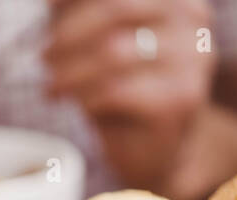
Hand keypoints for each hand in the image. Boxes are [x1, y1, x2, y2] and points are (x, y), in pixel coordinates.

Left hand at [44, 0, 215, 189]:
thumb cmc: (122, 87)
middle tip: (44, 56)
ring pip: (112, 52)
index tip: (46, 5)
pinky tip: (66, 101)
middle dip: (69, 33)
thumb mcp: (98, 42)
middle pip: (115, 10)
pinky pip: (115, 91)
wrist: (154, 148)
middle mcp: (192, 18)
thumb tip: (50, 0)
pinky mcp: (180, 98)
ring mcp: (192, 58)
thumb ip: (81, 14)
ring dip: (69, 70)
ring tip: (51, 85)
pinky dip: (82, 95)